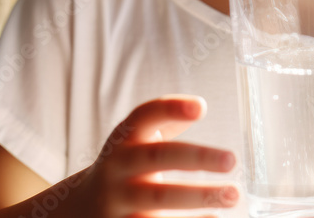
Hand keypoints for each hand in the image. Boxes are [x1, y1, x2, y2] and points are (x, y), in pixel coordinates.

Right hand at [63, 95, 239, 217]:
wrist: (80, 209)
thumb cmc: (123, 170)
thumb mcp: (134, 142)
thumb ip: (164, 123)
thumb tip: (199, 106)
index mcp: (125, 140)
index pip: (144, 116)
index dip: (170, 108)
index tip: (201, 107)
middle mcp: (118, 168)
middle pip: (158, 157)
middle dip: (197, 158)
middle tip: (232, 159)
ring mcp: (118, 200)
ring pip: (159, 199)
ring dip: (198, 197)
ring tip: (233, 195)